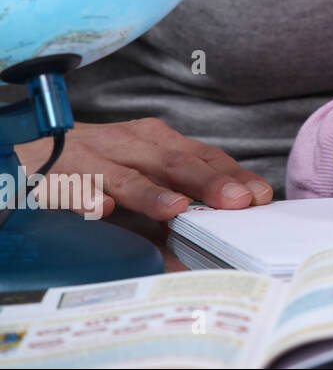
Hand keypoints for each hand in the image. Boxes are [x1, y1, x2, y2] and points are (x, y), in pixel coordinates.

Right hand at [16, 119, 273, 220]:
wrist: (35, 146)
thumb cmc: (103, 162)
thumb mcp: (146, 170)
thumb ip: (179, 194)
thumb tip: (217, 230)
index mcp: (159, 140)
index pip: (204, 156)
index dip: (234, 174)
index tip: (260, 195)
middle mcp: (131, 142)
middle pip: (175, 162)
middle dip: (208, 182)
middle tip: (237, 201)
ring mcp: (96, 156)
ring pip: (127, 176)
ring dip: (152, 193)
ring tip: (178, 209)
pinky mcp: (61, 173)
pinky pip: (78, 188)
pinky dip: (89, 198)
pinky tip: (102, 210)